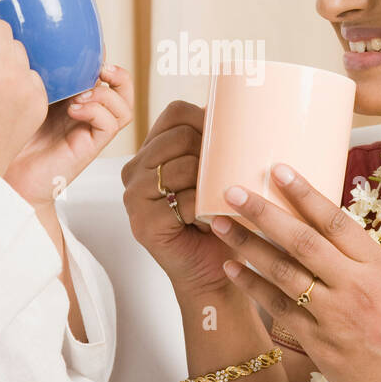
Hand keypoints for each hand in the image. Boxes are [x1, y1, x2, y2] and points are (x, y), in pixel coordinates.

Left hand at [2, 62, 134, 207]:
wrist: (4, 173)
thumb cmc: (8, 136)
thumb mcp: (22, 96)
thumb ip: (35, 75)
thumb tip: (32, 43)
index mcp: (73, 98)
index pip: (103, 75)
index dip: (101, 60)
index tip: (83, 51)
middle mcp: (86, 114)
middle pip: (123, 90)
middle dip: (118, 74)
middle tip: (100, 67)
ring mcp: (90, 131)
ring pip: (124, 107)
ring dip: (107, 94)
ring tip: (82, 94)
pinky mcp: (90, 147)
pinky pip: (111, 124)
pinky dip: (97, 111)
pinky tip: (74, 110)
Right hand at [120, 100, 234, 299]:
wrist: (214, 271)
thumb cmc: (221, 219)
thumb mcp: (219, 172)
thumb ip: (220, 143)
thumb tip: (246, 110)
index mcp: (151, 150)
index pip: (176, 112)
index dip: (206, 120)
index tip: (229, 141)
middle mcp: (135, 169)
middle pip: (181, 136)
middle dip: (213, 157)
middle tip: (226, 182)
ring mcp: (134, 195)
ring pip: (184, 167)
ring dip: (212, 187)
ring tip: (218, 205)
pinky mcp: (142, 222)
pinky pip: (184, 201)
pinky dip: (207, 211)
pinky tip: (210, 222)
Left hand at [211, 163, 380, 381]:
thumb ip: (357, 259)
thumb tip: (318, 228)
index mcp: (378, 264)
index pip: (335, 219)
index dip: (304, 193)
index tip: (278, 169)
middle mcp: (356, 285)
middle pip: (301, 240)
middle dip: (263, 212)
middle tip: (232, 191)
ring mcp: (335, 315)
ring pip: (282, 270)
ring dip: (246, 244)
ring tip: (218, 223)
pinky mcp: (318, 342)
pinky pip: (277, 306)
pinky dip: (251, 284)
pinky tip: (231, 267)